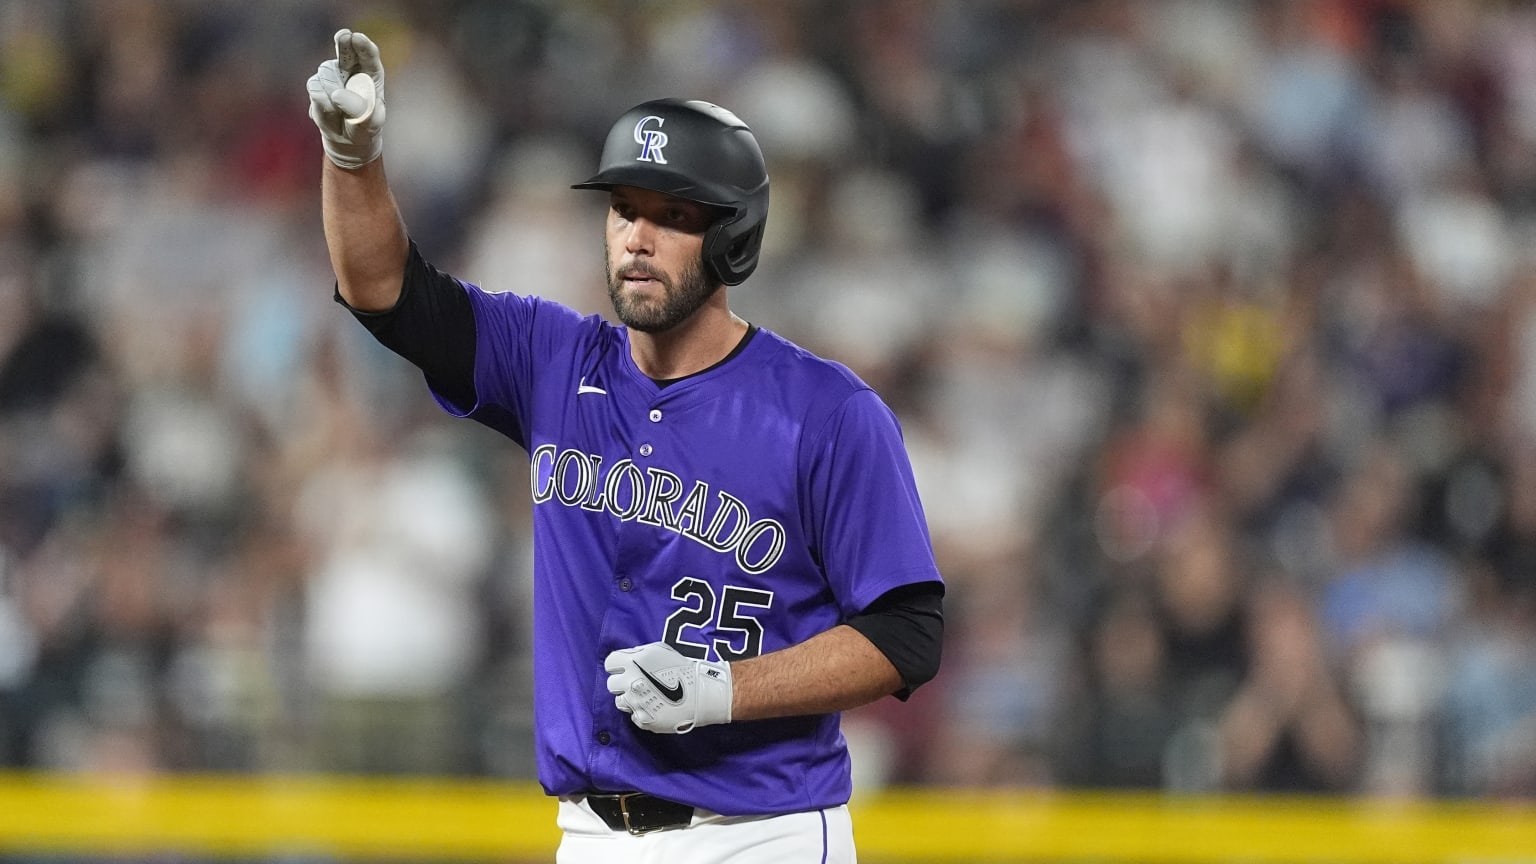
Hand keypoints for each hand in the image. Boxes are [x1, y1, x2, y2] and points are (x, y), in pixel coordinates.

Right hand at [306, 29, 386, 168]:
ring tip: (341, 111)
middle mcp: (350, 69)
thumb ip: (358, 109)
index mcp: (371, 74)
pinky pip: (315, 88)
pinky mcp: (316, 84)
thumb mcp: (368, 123)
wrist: (346, 139)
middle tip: (344, 36)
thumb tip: (337, 94)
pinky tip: (330, 111)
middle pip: (346, 49)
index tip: (357, 38)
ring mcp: (332, 74)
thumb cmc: (363, 128)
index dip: (363, 45)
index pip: (369, 55)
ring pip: (326, 73)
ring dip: (333, 92)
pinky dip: (322, 102)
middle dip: (344, 42)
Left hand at [605, 642, 732, 733]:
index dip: (618, 665)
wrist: (701, 693)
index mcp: (632, 663)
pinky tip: (654, 705)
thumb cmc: (682, 668)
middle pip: (612, 684)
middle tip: (637, 682)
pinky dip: (642, 711)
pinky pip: (634, 715)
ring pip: (620, 701)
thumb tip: (627, 658)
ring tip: (646, 695)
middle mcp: (630, 683)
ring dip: (630, 698)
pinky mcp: (643, 720)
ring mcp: (635, 703)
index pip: (610, 663)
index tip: (626, 668)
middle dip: (623, 682)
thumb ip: (638, 653)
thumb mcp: (659, 650)